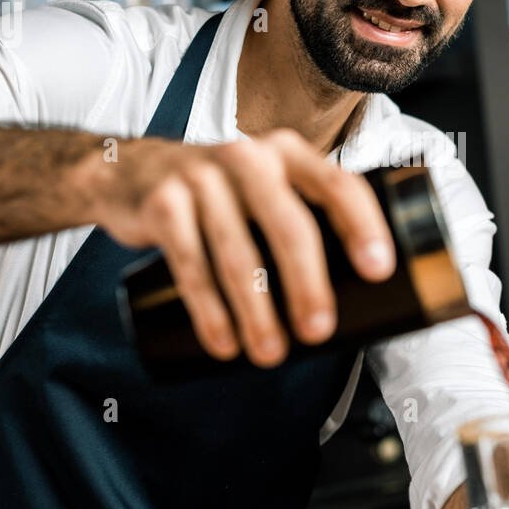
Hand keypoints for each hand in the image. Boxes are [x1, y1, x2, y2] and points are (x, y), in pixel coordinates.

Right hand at [87, 128, 395, 364]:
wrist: (129, 172)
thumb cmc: (220, 192)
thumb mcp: (264, 186)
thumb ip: (303, 218)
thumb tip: (358, 299)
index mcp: (289, 153)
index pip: (337, 184)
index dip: (362, 226)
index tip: (378, 271)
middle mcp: (249, 157)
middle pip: (289, 225)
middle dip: (307, 284)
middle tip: (318, 332)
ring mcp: (202, 178)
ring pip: (238, 253)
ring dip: (257, 312)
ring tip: (271, 354)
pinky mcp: (162, 204)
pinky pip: (191, 265)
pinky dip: (209, 311)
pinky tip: (223, 342)